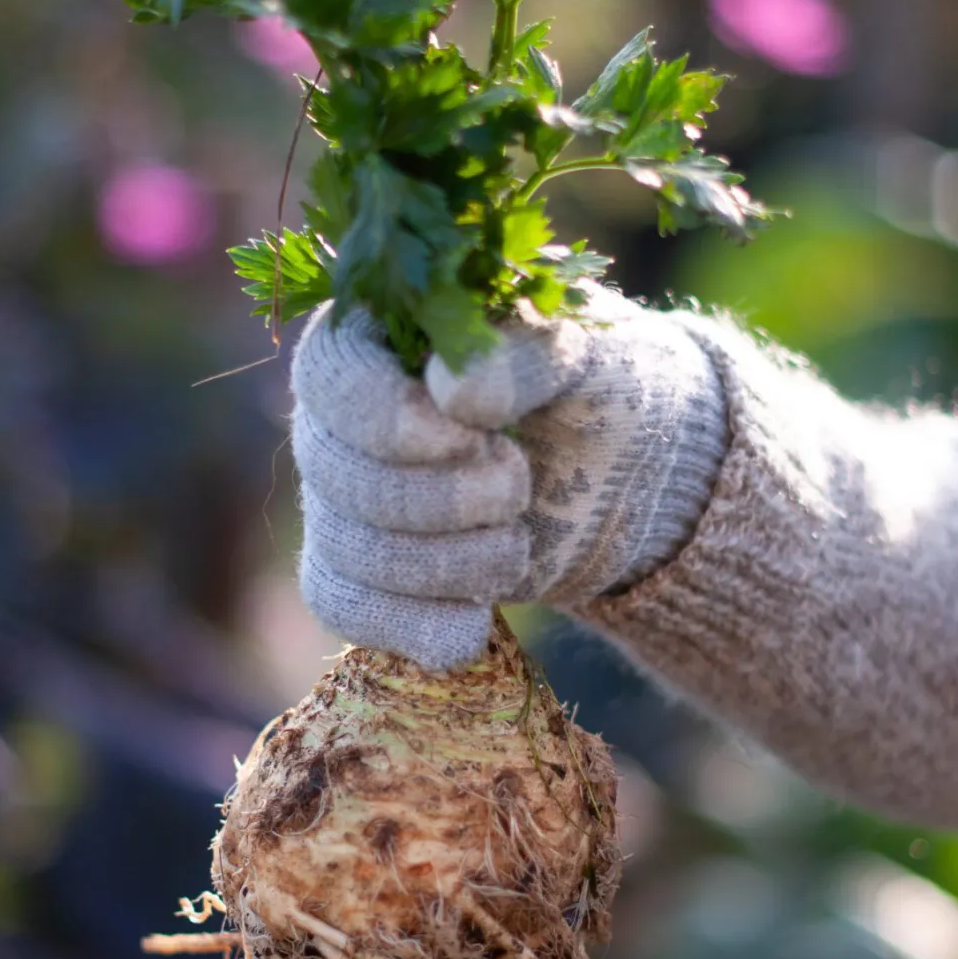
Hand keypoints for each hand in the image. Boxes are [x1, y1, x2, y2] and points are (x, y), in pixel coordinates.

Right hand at [291, 290, 728, 669]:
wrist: (626, 475)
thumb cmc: (597, 386)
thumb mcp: (583, 351)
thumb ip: (524, 352)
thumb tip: (453, 392)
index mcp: (379, 333)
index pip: (331, 372)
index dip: (387, 418)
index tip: (469, 439)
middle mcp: (339, 416)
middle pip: (338, 473)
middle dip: (439, 500)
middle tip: (519, 486)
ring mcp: (342, 498)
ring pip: (346, 548)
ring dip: (443, 564)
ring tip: (517, 547)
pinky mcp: (363, 571)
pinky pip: (346, 606)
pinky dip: (411, 623)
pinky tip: (472, 625)